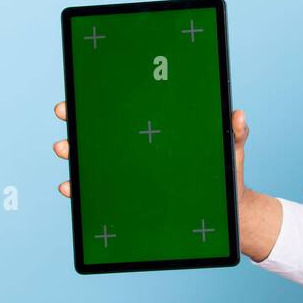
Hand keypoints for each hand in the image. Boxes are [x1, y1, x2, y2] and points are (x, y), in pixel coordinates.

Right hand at [51, 102, 282, 261]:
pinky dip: (80, 190)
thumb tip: (237, 114)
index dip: (101, 100)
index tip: (79, 91)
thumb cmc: (227, 174)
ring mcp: (133, 176)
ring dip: (73, 155)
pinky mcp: (132, 200)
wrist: (229, 211)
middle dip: (77, 122)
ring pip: (94, 162)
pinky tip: (70, 188)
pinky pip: (99, 193)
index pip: (125, 112)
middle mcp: (139, 152)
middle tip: (65, 113)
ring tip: (65, 149)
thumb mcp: (232, 150)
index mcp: (159, 133)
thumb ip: (236, 133)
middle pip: (101, 134)